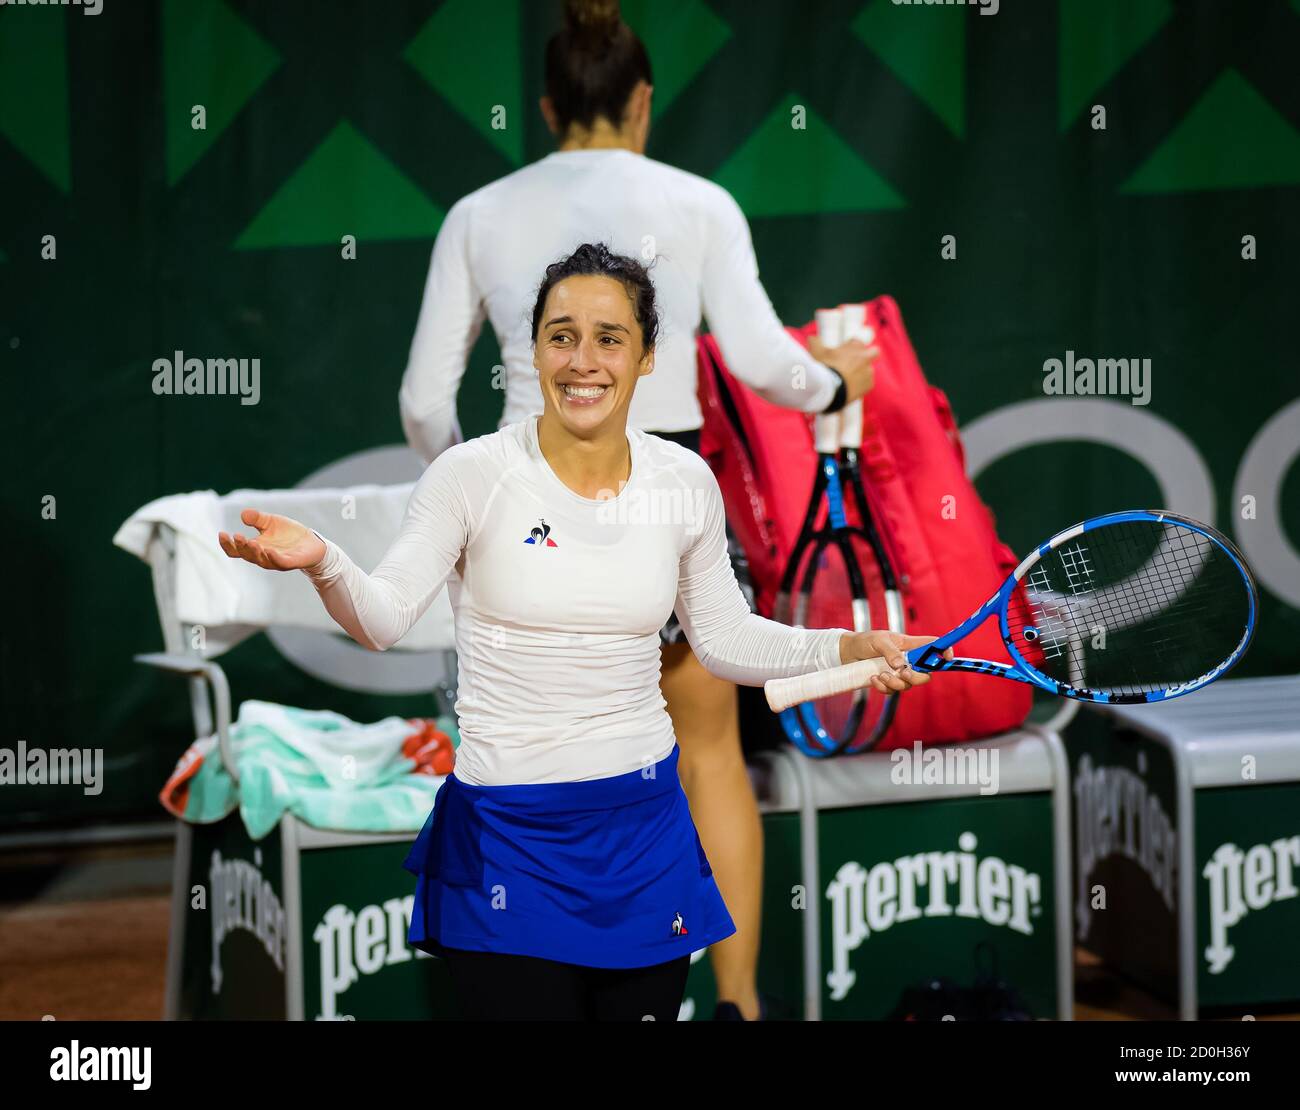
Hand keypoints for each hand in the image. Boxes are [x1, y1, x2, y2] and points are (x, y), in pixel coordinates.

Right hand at [218, 509, 326, 570]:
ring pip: (261, 560)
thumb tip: (243, 515)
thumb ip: (257, 518)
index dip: (227, 544)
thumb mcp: (270, 522)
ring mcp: (276, 561)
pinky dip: (274, 557)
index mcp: (255, 548)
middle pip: (246, 555)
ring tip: (251, 542)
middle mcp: (263, 557)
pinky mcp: (290, 562)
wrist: (311, 542)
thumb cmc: (288, 534)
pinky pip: (280, 562)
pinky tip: (269, 550)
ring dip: (255, 552)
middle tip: (237, 536)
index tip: (222, 533)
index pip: (236, 550)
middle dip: (241, 546)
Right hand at [808, 335, 880, 404]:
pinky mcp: (869, 385)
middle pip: (873, 352)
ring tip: (847, 380)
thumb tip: (812, 338)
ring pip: (869, 370)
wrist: (829, 388)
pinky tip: (849, 389)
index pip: (857, 342)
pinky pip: (867, 384)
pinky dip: (860, 386)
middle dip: (867, 356)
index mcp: (855, 346)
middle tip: (854, 363)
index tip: (843, 352)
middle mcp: (865, 357)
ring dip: (861, 373)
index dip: (850, 347)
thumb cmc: (823, 367)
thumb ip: (815, 342)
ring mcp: (869, 371)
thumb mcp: (816, 351)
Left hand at [838, 631, 954, 693]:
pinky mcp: (888, 682)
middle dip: (917, 677)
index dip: (945, 651)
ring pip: (908, 685)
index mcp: (910, 645)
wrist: (847, 653)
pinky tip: (873, 678)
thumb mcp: (877, 641)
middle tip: (903, 673)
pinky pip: (892, 691)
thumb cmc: (865, 642)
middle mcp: (908, 660)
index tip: (947, 658)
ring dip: (896, 683)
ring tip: (881, 674)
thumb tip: (901, 665)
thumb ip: (891, 651)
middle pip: (926, 674)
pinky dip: (883, 687)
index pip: (934, 646)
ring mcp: (898, 673)